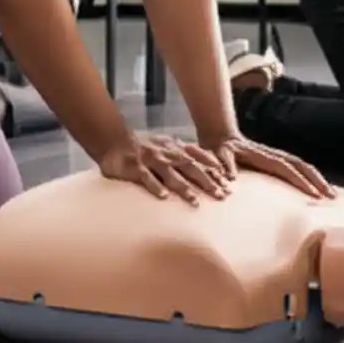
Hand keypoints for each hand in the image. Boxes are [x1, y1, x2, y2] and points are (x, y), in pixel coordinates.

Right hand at [97, 133, 230, 204]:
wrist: (116, 141)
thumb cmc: (145, 146)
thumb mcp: (168, 145)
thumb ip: (186, 152)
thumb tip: (209, 162)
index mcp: (175, 148)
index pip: (199, 159)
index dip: (213, 170)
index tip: (227, 181)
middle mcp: (166, 154)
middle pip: (190, 168)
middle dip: (206, 181)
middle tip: (219, 195)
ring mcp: (151, 160)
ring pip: (170, 175)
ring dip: (184, 188)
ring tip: (195, 201)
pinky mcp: (136, 168)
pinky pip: (147, 178)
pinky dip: (155, 187)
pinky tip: (163, 197)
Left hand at [201, 134, 337, 198]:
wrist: (221, 136)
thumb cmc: (219, 149)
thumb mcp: (218, 155)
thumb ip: (224, 163)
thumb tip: (230, 176)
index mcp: (264, 156)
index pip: (287, 168)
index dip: (301, 181)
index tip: (313, 194)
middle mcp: (274, 156)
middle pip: (302, 166)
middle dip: (318, 180)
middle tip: (331, 196)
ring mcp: (278, 158)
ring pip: (304, 167)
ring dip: (318, 180)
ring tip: (331, 195)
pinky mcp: (277, 163)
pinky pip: (298, 170)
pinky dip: (310, 178)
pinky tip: (318, 190)